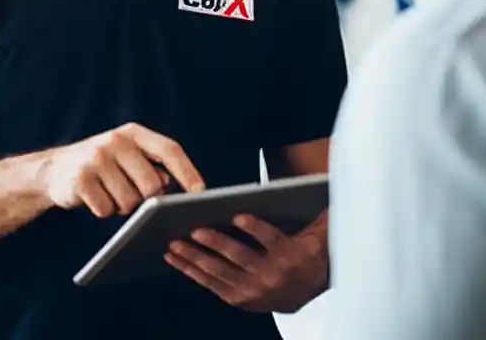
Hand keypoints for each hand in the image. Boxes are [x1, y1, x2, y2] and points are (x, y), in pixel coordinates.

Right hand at [40, 123, 205, 217]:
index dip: (187, 171)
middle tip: (134, 200)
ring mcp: (96, 158)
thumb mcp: (128, 159)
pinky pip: (106, 209)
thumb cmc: (102, 167)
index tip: (200, 192)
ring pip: (129, 202)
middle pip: (151, 184)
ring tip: (109, 195)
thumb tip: (171, 187)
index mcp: (133, 133)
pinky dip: (103, 211)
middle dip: (147, 201)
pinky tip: (94, 199)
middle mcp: (115, 141)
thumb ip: (151, 167)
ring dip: (122, 208)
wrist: (53, 170)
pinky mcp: (80, 179)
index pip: (169, 150)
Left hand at [165, 212, 327, 313]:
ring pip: (220, 272)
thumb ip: (306, 212)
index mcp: (289, 254)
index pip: (271, 238)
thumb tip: (304, 186)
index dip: (255, 228)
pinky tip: (178, 260)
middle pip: (240, 256)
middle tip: (194, 230)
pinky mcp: (241, 300)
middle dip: (214, 243)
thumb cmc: (300, 252)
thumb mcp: (310, 233)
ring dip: (195, 258)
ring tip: (175, 245)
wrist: (306, 289)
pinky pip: (213, 285)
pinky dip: (193, 272)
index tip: (238, 216)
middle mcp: (272, 275)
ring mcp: (254, 290)